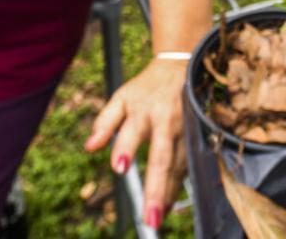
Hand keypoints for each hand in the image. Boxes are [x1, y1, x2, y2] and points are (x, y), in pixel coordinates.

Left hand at [85, 56, 189, 229]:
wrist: (180, 68)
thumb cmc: (145, 88)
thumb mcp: (121, 97)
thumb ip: (105, 122)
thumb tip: (89, 146)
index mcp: (144, 110)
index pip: (133, 131)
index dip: (126, 148)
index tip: (119, 167)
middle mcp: (166, 122)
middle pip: (162, 159)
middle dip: (156, 188)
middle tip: (149, 217)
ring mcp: (184, 130)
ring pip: (178, 167)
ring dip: (168, 193)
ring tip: (157, 217)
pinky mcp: (196, 135)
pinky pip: (187, 165)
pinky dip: (179, 186)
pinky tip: (169, 204)